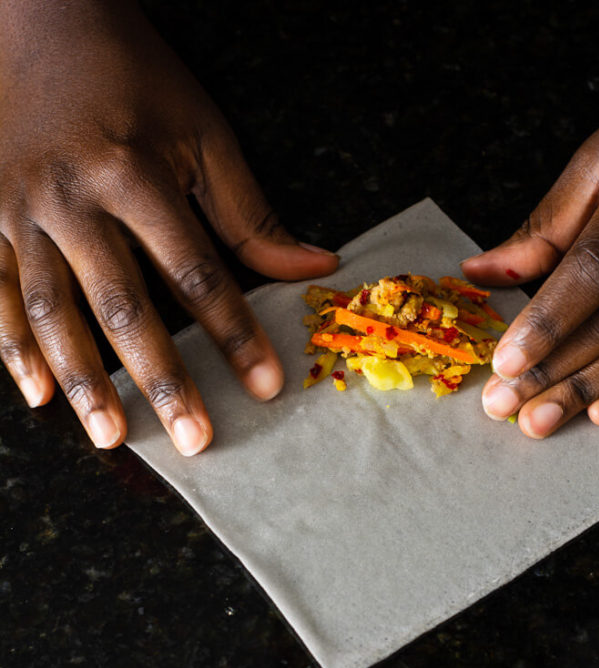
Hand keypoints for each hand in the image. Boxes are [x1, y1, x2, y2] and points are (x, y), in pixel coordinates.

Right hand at [0, 0, 336, 453]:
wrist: (39, 20)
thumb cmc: (133, 79)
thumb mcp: (202, 134)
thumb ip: (251, 212)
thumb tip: (314, 267)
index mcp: (132, 174)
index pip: (195, 272)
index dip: (233, 334)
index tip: (264, 385)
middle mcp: (72, 198)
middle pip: (121, 305)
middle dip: (160, 379)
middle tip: (192, 439)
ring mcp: (19, 212)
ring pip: (50, 312)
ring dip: (83, 381)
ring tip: (114, 436)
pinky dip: (14, 350)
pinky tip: (38, 397)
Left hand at [461, 65, 598, 438]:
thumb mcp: (594, 164)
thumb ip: (543, 228)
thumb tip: (479, 275)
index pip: (596, 266)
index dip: (549, 320)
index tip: (505, 361)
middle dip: (556, 369)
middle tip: (504, 404)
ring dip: (588, 389)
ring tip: (538, 420)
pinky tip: (597, 412)